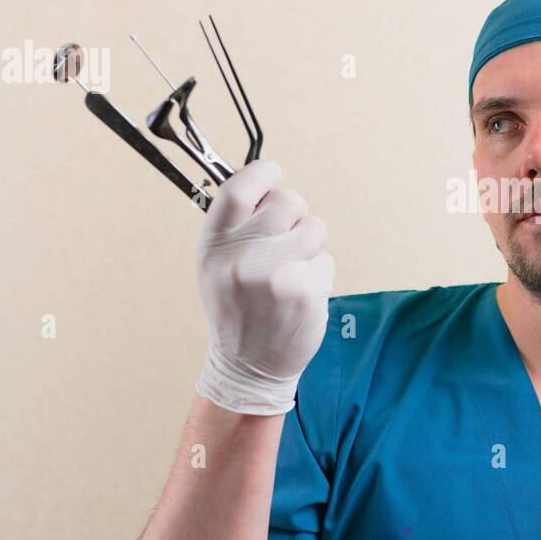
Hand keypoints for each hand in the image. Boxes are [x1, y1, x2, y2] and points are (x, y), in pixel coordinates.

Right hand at [193, 160, 334, 415]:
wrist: (247, 365)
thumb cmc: (235, 307)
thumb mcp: (216, 263)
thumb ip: (236, 224)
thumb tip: (262, 179)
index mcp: (215, 242)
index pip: (240, 186)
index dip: (263, 174)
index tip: (273, 175)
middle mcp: (242, 255)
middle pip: (289, 201)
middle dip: (294, 216)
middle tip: (284, 241)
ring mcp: (275, 273)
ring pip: (314, 228)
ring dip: (309, 245)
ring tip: (290, 271)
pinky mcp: (305, 290)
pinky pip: (325, 261)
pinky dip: (318, 275)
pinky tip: (298, 297)